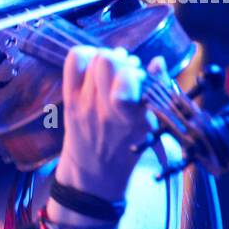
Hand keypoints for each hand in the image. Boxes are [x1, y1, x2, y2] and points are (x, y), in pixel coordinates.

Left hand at [54, 46, 165, 199]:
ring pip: (94, 59)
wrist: (94, 173)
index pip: (130, 79)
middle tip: (125, 70)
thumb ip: (157, 93)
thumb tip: (158, 61)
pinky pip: (74, 60)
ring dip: (106, 60)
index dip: (135, 72)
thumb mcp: (150, 127)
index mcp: (135, 118)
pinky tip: (93, 65)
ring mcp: (85, 104)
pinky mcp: (70, 101)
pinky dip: (85, 54)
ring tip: (111, 71)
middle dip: (121, 61)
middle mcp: (107, 109)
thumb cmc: (126, 146)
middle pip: (108, 61)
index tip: (140, 78)